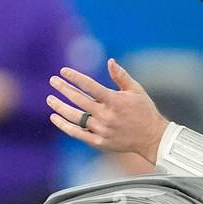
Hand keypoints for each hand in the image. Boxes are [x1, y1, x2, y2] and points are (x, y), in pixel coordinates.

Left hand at [47, 58, 168, 162]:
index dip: (75, 77)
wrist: (152, 138)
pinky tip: (55, 117)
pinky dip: (64, 126)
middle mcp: (106, 115)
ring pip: (75, 117)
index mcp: (115, 101)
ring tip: (50, 99)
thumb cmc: (144, 111)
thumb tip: (110, 61)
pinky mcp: (100, 142)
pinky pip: (78, 134)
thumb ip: (121, 76)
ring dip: (60, 107)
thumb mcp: (136, 90)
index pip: (89, 86)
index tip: (63, 71)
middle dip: (63, 88)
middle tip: (53, 81)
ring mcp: (102, 130)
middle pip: (79, 100)